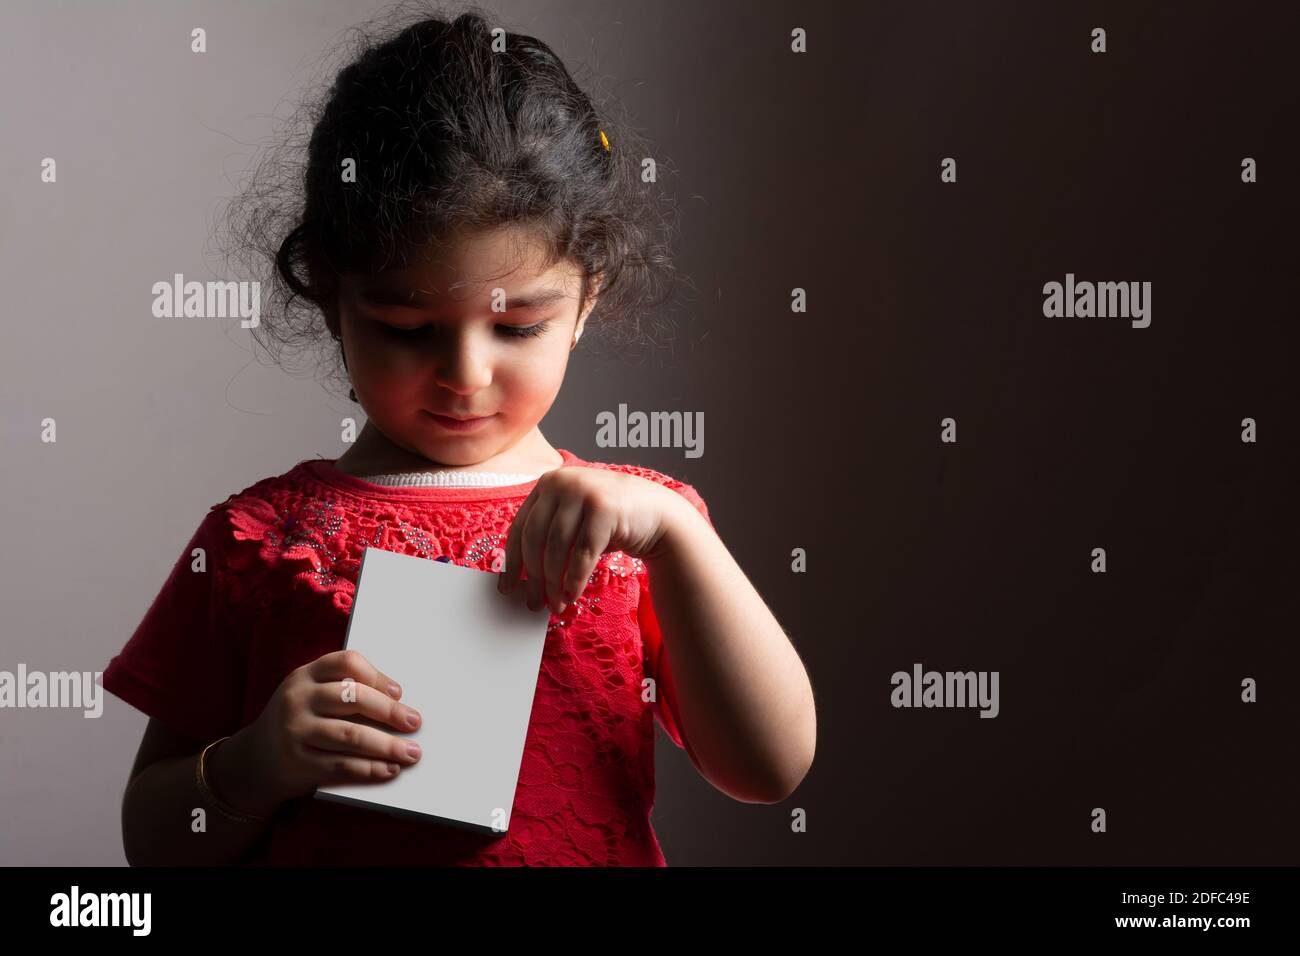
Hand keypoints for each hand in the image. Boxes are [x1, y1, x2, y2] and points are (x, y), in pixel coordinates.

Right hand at [230, 649, 423, 810]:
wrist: (255, 759)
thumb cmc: (298, 720)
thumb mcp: (310, 694)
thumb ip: (343, 689)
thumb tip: (397, 702)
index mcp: (305, 675)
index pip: (346, 663)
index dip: (376, 676)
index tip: (398, 692)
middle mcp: (298, 699)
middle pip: (353, 698)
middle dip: (389, 712)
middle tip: (414, 722)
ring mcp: (296, 731)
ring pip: (350, 735)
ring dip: (387, 745)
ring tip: (411, 752)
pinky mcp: (298, 762)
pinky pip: (341, 765)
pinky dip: (370, 769)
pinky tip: (389, 769)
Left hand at [497, 466, 681, 613]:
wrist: (656, 514)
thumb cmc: (609, 523)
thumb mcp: (573, 521)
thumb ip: (548, 536)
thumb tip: (520, 578)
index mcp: (548, 484)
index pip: (520, 526)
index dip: (512, 561)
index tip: (507, 588)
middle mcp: (562, 482)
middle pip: (536, 538)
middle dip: (532, 576)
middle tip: (532, 603)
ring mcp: (584, 491)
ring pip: (557, 547)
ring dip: (553, 583)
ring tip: (554, 605)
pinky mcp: (605, 508)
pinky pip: (582, 553)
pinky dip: (574, 579)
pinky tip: (571, 596)